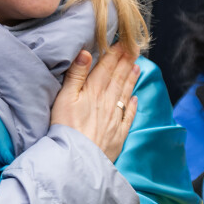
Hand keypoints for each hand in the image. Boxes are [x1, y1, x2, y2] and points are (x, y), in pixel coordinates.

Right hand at [51, 46, 139, 161]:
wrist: (77, 160)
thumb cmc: (65, 129)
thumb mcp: (65, 98)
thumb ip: (77, 75)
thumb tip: (87, 52)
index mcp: (94, 91)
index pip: (107, 68)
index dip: (115, 54)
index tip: (124, 42)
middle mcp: (107, 102)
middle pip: (118, 78)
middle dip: (127, 63)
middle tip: (135, 49)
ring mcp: (114, 119)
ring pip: (125, 94)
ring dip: (131, 79)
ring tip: (137, 67)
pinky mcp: (117, 135)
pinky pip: (128, 116)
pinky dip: (132, 106)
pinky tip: (135, 98)